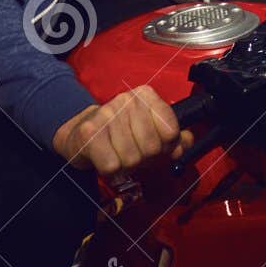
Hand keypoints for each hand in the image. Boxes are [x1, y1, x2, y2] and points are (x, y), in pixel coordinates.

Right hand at [51, 86, 192, 176]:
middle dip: (144, 159)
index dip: (166, 146)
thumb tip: (185, 144)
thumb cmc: (122, 134)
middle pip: (152, 148)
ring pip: (132, 160)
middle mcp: (127, 100)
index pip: (171, 131)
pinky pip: (112, 166)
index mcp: (146, 95)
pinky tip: (105, 158)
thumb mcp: (152, 132)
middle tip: (133, 152)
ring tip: (118, 154)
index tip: (156, 144)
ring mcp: (107, 114)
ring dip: (126, 166)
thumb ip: (175, 138)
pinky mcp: (89, 133)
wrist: (81, 135)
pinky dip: (111, 171)